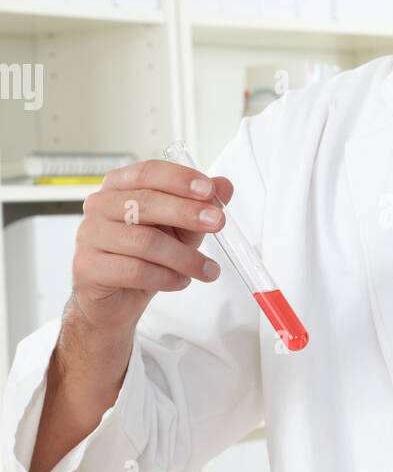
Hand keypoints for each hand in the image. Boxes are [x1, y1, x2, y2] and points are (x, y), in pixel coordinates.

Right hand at [71, 159, 234, 334]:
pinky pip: (134, 270)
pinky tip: (180, 282)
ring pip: (144, 241)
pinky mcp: (88, 267)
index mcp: (119, 186)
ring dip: (184, 256)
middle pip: (145, 203)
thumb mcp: (180, 228)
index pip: (148, 172)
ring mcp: (89, 236)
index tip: (209, 190)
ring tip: (207, 269)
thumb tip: (224, 185)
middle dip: (187, 213)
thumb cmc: (145, 256)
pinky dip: (165, 277)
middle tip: (217, 223)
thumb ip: (200, 205)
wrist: (117, 298)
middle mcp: (99, 205)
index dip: (180, 179)